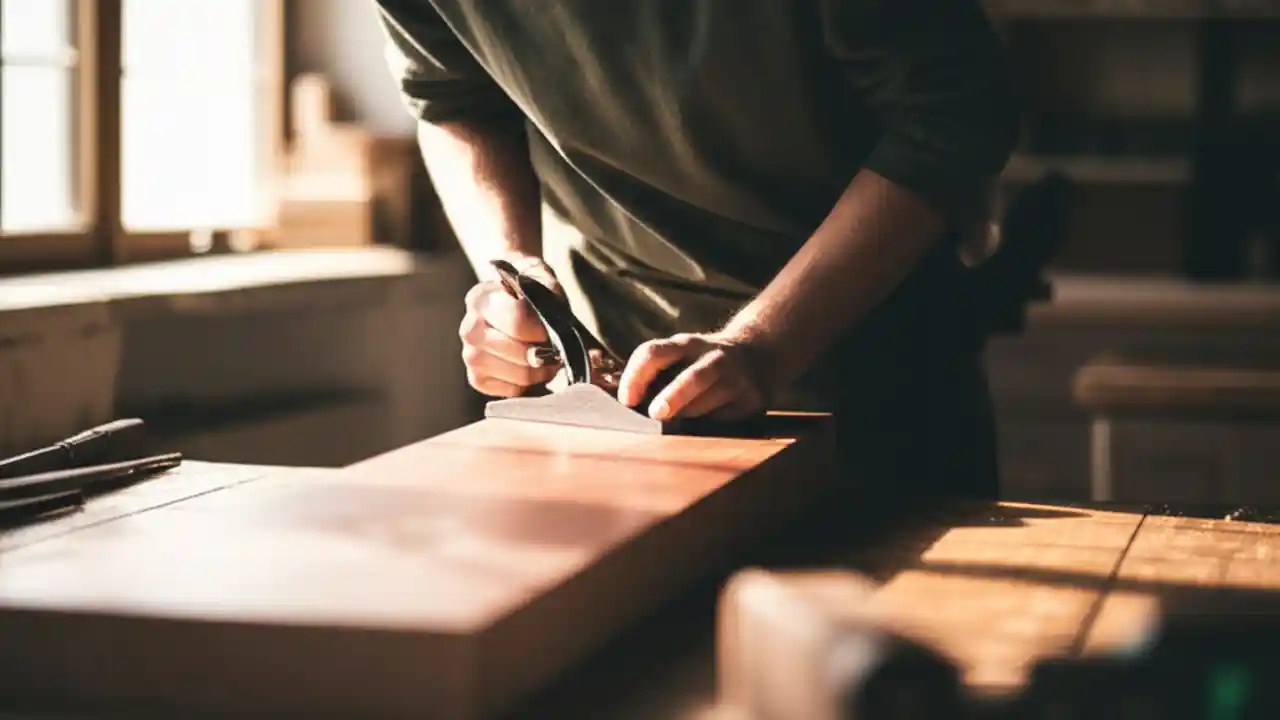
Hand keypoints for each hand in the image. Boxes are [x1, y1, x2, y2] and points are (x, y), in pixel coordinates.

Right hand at [458, 256, 560, 396]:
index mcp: (481, 299)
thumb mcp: (543, 283)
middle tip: (554, 351)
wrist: (519, 313)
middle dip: (542, 354)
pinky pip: (512, 390)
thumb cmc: (532, 298)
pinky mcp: (477, 379)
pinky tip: (530, 370)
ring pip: (517, 374)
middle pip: (517, 351)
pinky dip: (528, 385)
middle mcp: (470, 328)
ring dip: (539, 371)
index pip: (516, 321)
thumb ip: (549, 294)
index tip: (551, 333)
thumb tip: (553, 326)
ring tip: (546, 361)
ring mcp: (470, 356)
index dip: (541, 331)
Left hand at [617, 332, 775, 420]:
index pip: (654, 353)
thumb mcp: (680, 357)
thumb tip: (625, 403)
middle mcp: (712, 357)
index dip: (636, 376)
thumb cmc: (702, 362)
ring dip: (690, 414)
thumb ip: (655, 374)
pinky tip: (711, 419)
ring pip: (710, 400)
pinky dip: (712, 422)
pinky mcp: (752, 397)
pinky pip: (727, 417)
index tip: (626, 401)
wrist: (758, 355)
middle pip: (692, 377)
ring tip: (681, 420)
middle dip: (673, 396)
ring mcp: (735, 377)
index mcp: (684, 345)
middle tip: (656, 414)